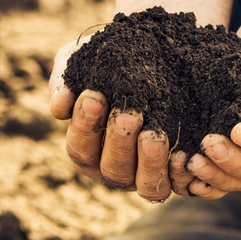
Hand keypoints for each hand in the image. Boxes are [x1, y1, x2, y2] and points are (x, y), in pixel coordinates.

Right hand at [48, 36, 195, 200]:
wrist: (161, 54)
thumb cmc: (115, 62)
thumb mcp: (86, 61)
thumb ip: (66, 80)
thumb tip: (58, 107)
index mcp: (89, 149)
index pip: (81, 148)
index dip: (84, 126)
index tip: (94, 95)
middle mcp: (116, 169)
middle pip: (112, 169)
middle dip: (119, 142)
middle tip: (129, 115)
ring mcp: (146, 177)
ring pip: (144, 185)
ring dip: (149, 161)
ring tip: (154, 135)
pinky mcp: (177, 177)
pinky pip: (177, 185)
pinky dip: (179, 172)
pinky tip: (182, 151)